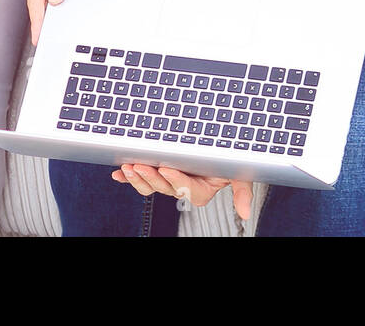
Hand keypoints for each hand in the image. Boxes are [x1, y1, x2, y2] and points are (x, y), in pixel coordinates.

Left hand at [113, 163, 252, 219]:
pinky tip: (118, 174)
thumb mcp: (240, 174)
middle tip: (140, 165)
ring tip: (129, 168)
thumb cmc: (230, 162)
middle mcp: (183, 187)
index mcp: (201, 190)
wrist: (222, 151)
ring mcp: (169, 181)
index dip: (177, 179)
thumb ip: (242, 192)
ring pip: (151, 185)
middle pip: (165, 187)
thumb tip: (246, 213)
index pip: (188, 188)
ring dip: (138, 178)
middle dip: (151, 177)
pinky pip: (142, 179)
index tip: (168, 168)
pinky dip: (128, 178)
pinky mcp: (158, 174)